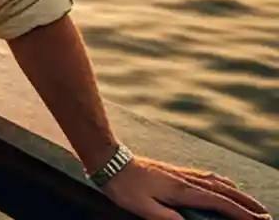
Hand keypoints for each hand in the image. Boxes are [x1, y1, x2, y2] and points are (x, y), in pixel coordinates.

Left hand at [101, 155, 270, 219]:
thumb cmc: (124, 187)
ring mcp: (182, 174)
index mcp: (181, 190)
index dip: (240, 214)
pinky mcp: (176, 171)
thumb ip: (167, 219)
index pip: (219, 203)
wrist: (111, 160)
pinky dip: (223, 183)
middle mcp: (186, 180)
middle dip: (247, 204)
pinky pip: (207, 177)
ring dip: (238, 193)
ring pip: (218, 183)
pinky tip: (224, 185)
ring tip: (252, 204)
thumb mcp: (143, 208)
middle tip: (266, 215)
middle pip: (225, 192)